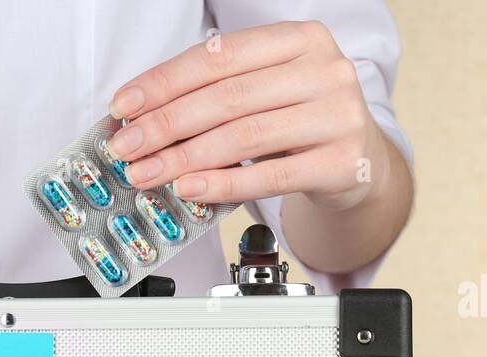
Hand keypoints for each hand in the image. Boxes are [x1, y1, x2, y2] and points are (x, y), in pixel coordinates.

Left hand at [107, 20, 390, 210]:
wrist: (361, 162)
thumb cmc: (302, 121)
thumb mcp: (267, 91)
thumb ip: (217, 93)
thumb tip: (142, 117)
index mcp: (300, 39)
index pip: (219, 56)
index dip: (165, 82)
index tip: (124, 106)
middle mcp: (325, 70)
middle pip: (227, 97)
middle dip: (166, 124)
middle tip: (127, 147)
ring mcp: (338, 116)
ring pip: (245, 137)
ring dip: (185, 158)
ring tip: (147, 173)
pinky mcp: (341, 162)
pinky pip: (270, 177)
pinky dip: (222, 184)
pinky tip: (189, 189)